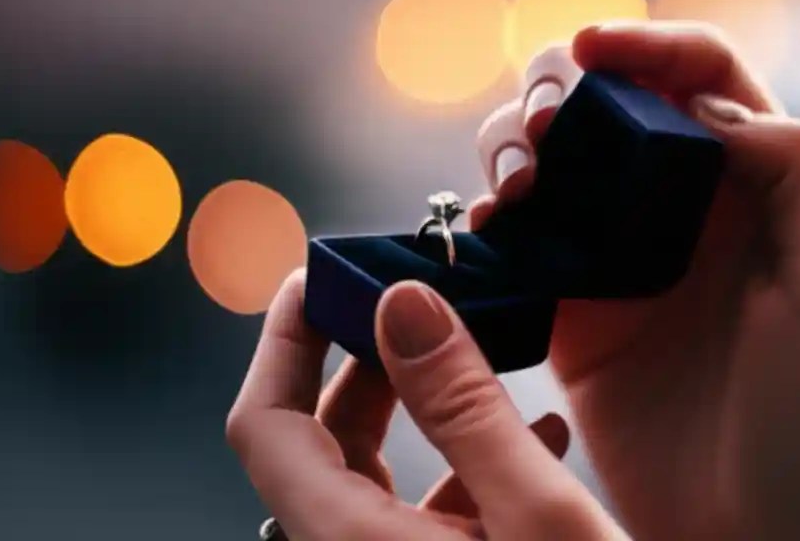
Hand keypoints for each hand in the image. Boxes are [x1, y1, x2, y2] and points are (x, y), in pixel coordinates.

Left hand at [227, 271, 627, 540]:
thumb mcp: (536, 515)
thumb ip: (465, 407)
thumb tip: (404, 309)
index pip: (263, 429)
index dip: (279, 346)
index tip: (314, 282)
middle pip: (315, 448)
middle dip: (360, 366)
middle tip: (408, 305)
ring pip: (372, 480)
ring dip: (418, 411)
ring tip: (473, 357)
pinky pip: (423, 516)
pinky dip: (462, 464)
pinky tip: (534, 435)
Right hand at [473, 23, 799, 539]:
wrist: (766, 537)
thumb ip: (794, 173)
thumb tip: (708, 102)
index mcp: (760, 190)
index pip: (705, 77)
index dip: (649, 42)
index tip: (590, 48)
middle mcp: (690, 213)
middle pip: (616, 107)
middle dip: (566, 89)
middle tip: (545, 129)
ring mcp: (627, 263)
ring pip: (559, 164)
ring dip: (519, 146)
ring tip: (516, 182)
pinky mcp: (575, 317)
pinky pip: (522, 246)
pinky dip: (493, 223)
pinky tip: (491, 228)